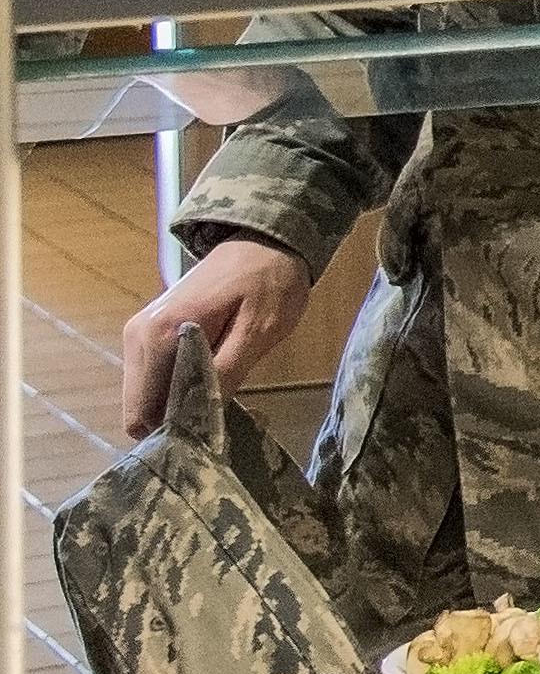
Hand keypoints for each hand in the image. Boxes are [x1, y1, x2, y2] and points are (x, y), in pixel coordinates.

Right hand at [121, 236, 310, 436]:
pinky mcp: (152, 334)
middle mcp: (137, 338)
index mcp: (157, 337)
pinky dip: (183, 387)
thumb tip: (200, 417)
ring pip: (150, 395)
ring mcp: (140, 335)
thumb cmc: (268, 282)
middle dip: (180, 420)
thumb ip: (226, 372)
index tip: (216, 430)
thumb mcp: (260, 330)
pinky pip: (158, 377)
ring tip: (232, 398)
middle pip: (143, 408)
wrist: (263, 242)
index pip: (142, 413)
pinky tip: (220, 379)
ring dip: (184, 404)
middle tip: (233, 415)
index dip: (175, 431)